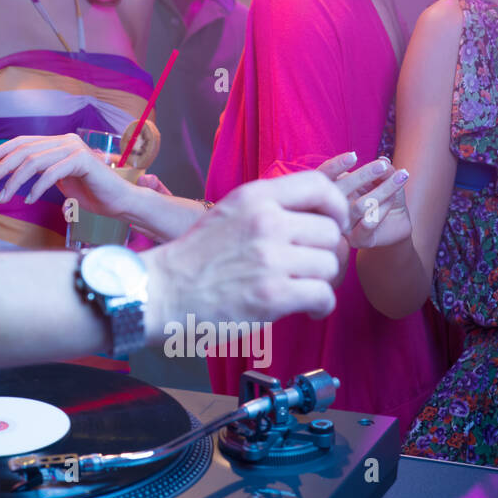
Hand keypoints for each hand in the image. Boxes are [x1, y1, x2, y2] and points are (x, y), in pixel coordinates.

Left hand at [0, 134, 136, 216]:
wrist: (120, 202)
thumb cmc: (89, 193)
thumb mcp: (57, 181)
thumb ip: (38, 173)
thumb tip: (7, 175)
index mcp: (57, 142)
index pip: (21, 142)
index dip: (0, 152)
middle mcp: (64, 140)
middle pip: (24, 149)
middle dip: (2, 166)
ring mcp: (74, 148)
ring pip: (34, 161)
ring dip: (15, 181)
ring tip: (5, 196)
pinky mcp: (83, 160)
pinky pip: (52, 173)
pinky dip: (37, 187)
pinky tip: (30, 199)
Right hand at [143, 169, 346, 329]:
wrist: (161, 291)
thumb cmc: (194, 258)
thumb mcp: (229, 213)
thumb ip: (269, 209)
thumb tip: (318, 219)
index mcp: (254, 197)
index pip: (319, 187)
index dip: (336, 208)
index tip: (333, 226)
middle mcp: (265, 222)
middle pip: (331, 233)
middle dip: (328, 255)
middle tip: (313, 269)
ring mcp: (269, 258)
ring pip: (330, 266)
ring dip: (323, 283)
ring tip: (304, 290)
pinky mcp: (272, 295)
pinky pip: (324, 296)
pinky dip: (320, 307)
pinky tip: (307, 310)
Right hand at [332, 157, 411, 248]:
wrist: (395, 225)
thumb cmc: (386, 197)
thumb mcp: (385, 179)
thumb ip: (384, 169)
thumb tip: (383, 160)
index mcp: (332, 188)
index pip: (324, 175)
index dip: (334, 166)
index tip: (353, 156)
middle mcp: (331, 208)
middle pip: (340, 190)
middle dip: (364, 174)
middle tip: (384, 166)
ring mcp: (343, 226)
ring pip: (360, 206)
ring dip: (384, 189)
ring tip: (401, 177)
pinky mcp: (358, 240)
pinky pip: (369, 224)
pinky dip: (384, 208)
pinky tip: (394, 200)